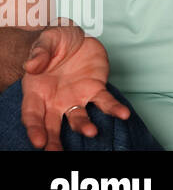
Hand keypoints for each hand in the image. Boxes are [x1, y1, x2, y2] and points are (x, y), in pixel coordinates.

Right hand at [19, 25, 128, 150]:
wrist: (74, 37)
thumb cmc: (54, 42)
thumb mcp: (46, 40)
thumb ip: (39, 53)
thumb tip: (32, 66)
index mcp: (37, 92)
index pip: (32, 115)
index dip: (34, 129)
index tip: (39, 141)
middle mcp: (55, 100)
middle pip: (52, 125)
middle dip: (54, 140)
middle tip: (56, 153)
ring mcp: (76, 97)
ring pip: (79, 117)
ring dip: (84, 126)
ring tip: (92, 133)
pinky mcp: (95, 89)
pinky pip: (105, 101)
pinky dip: (114, 109)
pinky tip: (123, 115)